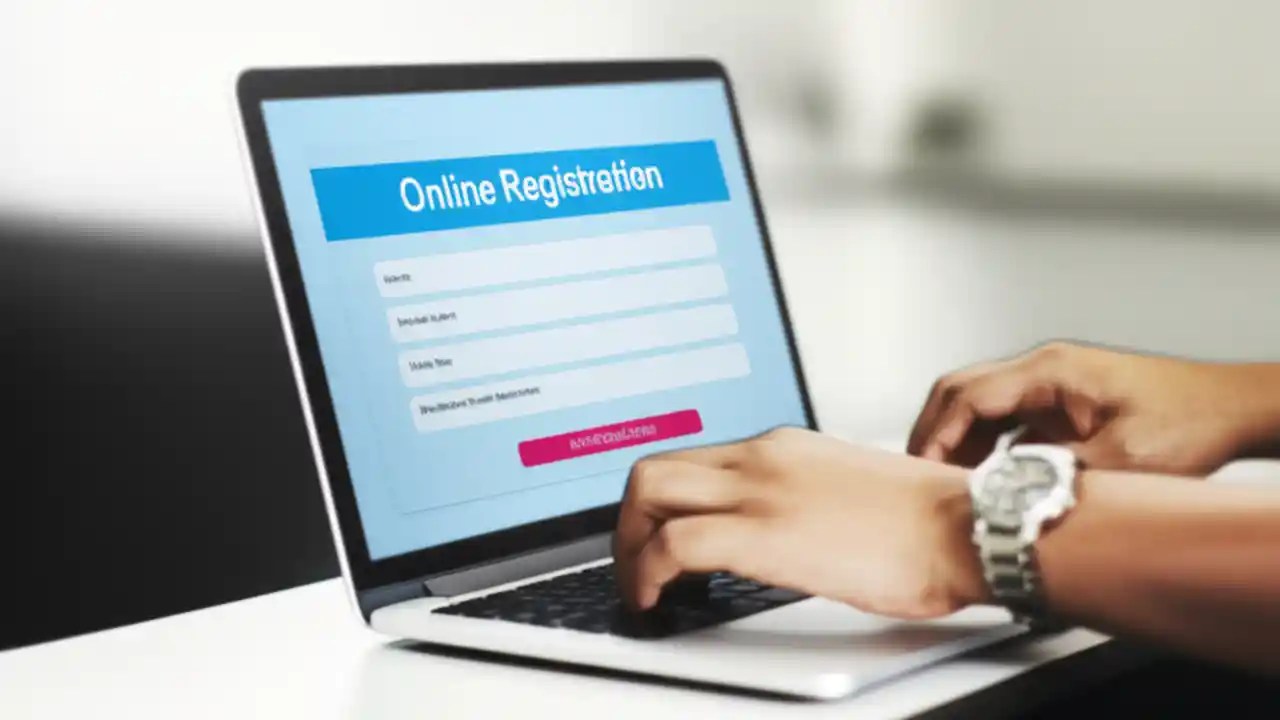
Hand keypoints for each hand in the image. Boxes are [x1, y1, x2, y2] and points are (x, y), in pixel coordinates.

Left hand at [613, 428, 986, 617]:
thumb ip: (804, 499)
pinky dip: (645, 572)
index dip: (662, 501)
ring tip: (638, 585)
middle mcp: (761, 458)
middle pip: (655, 469)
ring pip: (649, 492)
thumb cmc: (926, 523)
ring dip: (628, 544)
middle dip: (629, 519)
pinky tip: (653, 598)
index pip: (693, 459)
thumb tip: (785, 530)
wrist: (963, 527)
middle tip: (633, 559)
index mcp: (782, 448)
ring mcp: (757, 491)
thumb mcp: (848, 492)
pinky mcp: (759, 534)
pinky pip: (671, 545)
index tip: (658, 533)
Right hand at [908, 342, 1275, 473]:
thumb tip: (1006, 493)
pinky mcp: (1059, 403)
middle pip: (961, 391)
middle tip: (919, 471)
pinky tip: (984, 474)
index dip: (937, 433)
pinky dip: (983, 445)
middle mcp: (1043, 370)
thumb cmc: (1190, 419)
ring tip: (947, 480)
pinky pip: (1003, 419)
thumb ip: (1054, 472)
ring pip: (978, 405)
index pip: (968, 395)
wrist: (1229, 409)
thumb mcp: (1121, 458)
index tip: (923, 467)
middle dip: (933, 431)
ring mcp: (1049, 385)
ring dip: (957, 440)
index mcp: (1050, 370)